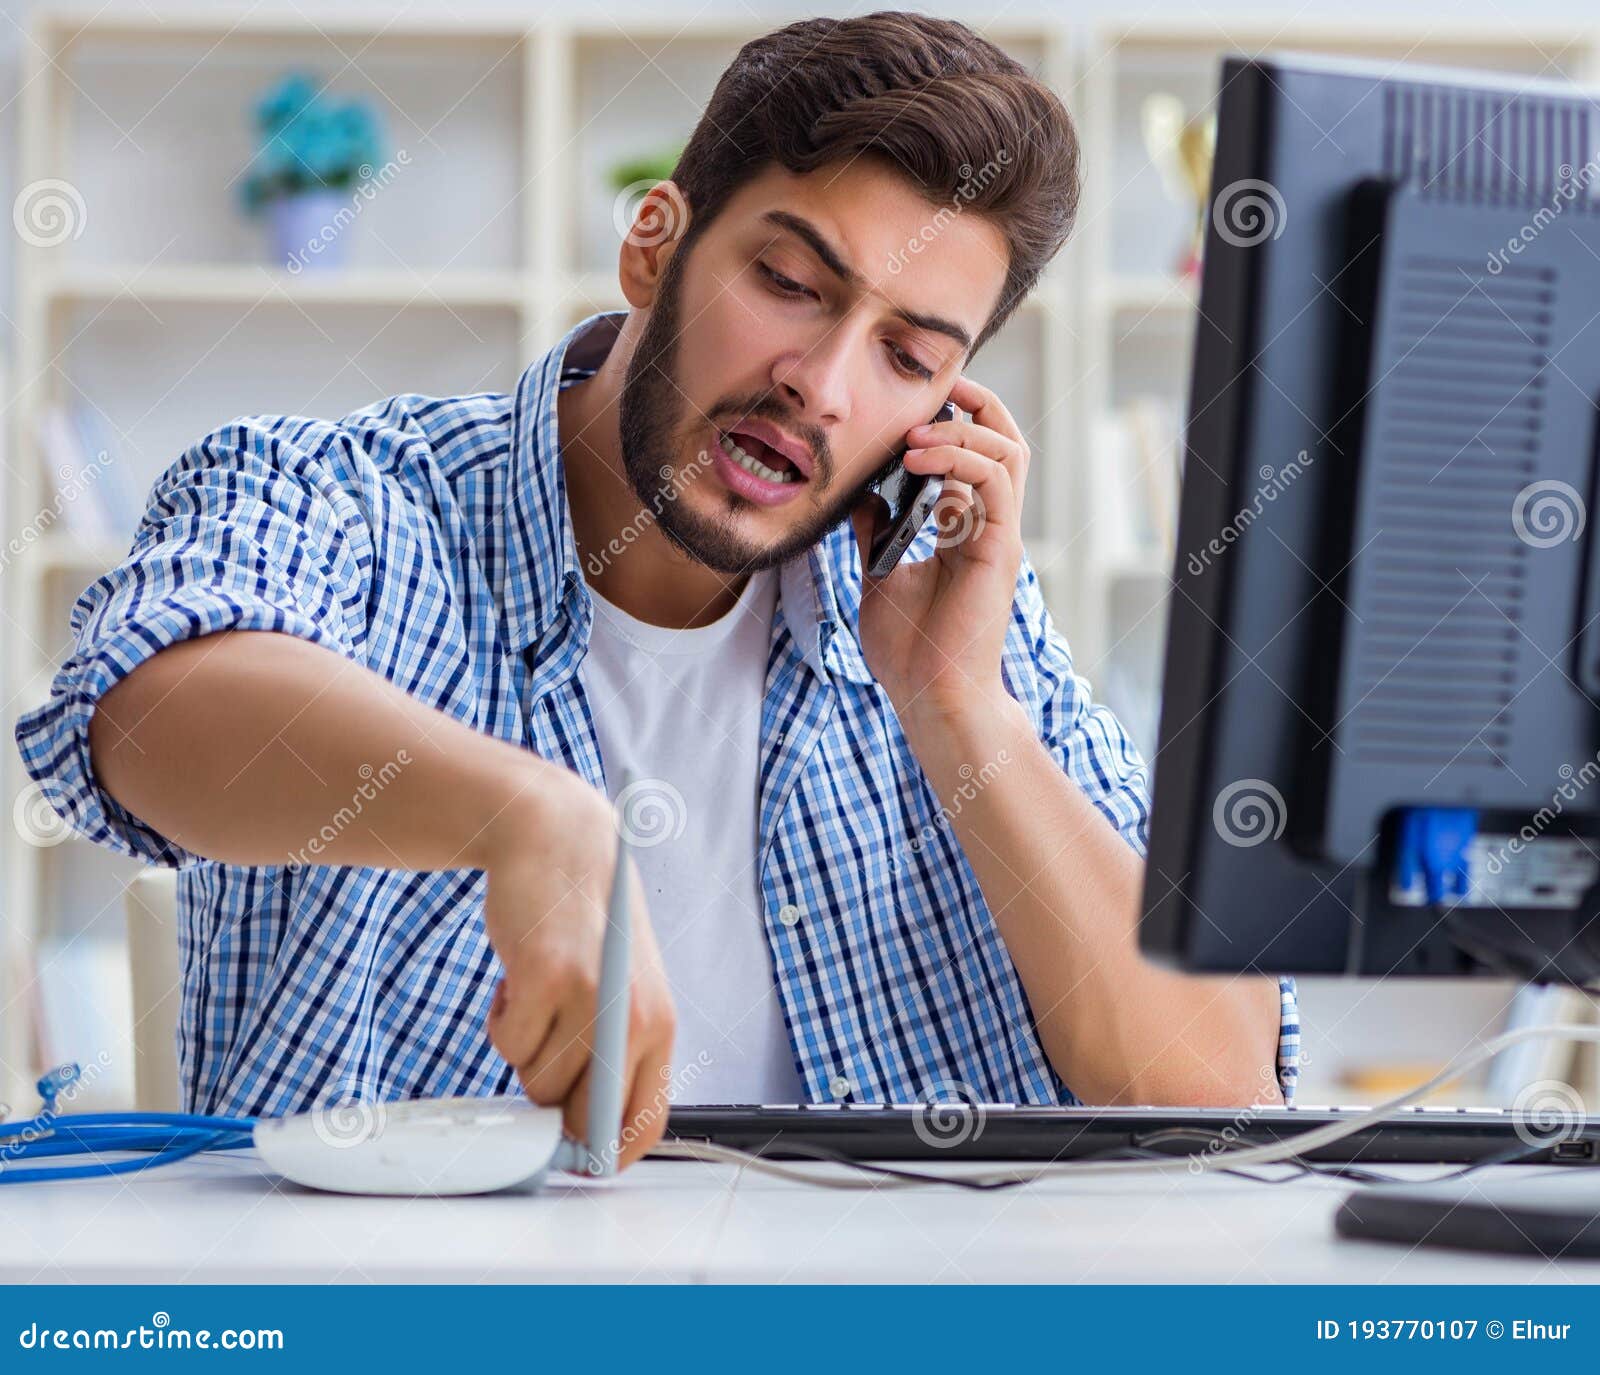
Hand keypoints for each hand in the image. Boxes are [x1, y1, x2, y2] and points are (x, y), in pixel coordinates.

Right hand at [480, 766, 676, 1170]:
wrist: (560, 844)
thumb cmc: (589, 924)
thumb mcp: (625, 990)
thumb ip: (615, 1054)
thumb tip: (587, 1136)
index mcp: (660, 1027)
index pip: (646, 1124)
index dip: (606, 1155)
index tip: (577, 1161)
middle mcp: (633, 1020)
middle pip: (578, 1118)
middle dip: (550, 1097)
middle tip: (547, 1045)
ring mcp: (590, 1001)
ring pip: (534, 1082)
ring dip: (524, 1047)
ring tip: (541, 994)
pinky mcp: (545, 979)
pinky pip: (505, 1044)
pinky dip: (502, 1019)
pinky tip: (521, 978)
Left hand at [851, 374, 1030, 723]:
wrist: (930, 695)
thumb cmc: (910, 648)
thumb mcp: (880, 573)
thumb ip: (876, 531)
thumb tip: (857, 492)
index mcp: (967, 530)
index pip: (979, 456)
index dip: (960, 420)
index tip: (922, 402)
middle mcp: (989, 528)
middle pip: (1006, 443)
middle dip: (977, 406)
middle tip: (937, 389)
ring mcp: (998, 538)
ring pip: (1006, 456)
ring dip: (961, 436)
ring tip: (915, 438)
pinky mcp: (999, 552)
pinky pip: (996, 488)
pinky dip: (962, 465)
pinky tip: (922, 465)